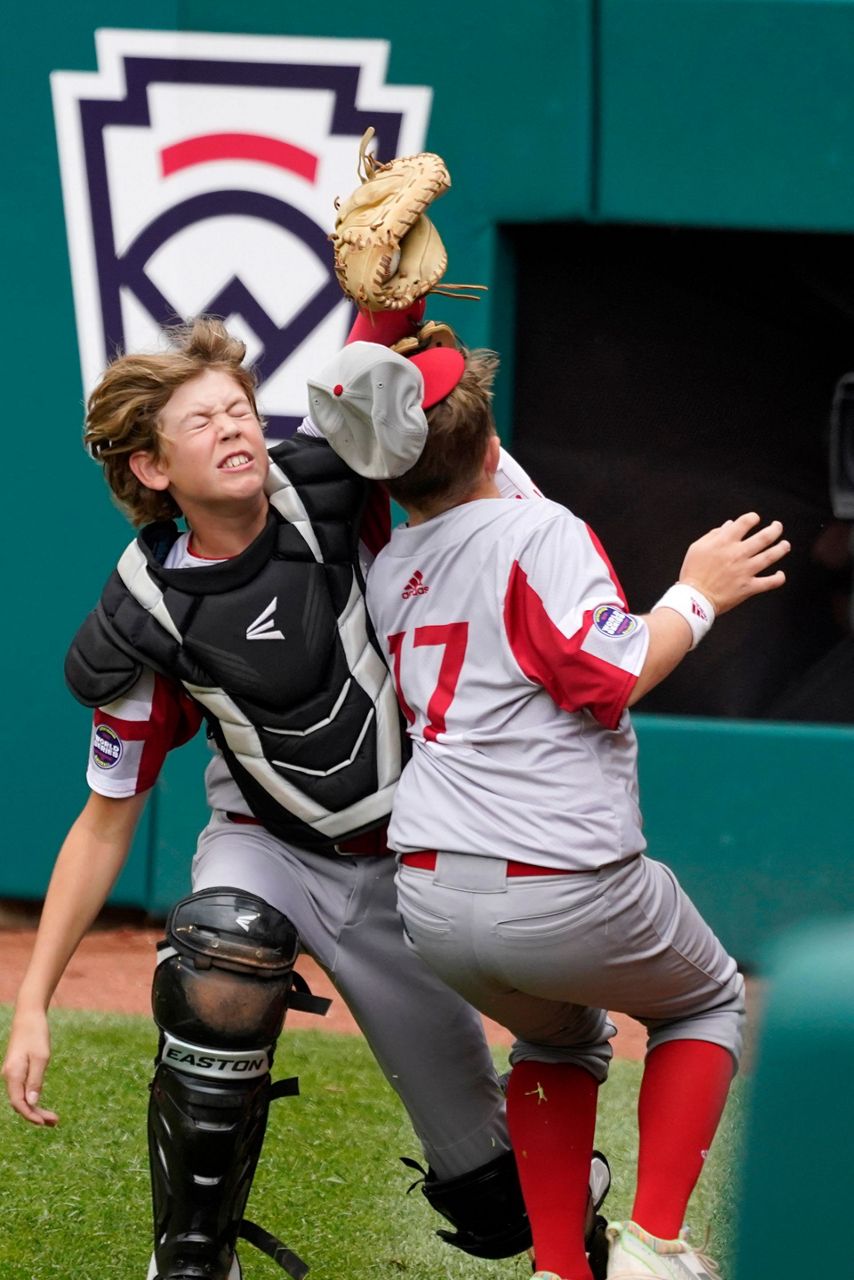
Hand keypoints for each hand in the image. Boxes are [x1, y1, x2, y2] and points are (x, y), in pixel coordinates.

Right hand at [2, 1007, 58, 1125]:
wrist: (29, 1016)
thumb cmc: (36, 1034)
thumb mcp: (41, 1057)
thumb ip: (35, 1081)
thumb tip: (32, 1103)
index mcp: (13, 1074)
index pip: (19, 1103)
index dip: (31, 1116)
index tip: (45, 1123)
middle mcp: (9, 1076)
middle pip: (20, 1103)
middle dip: (36, 1115)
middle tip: (55, 1122)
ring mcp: (12, 1073)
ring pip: (21, 1098)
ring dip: (35, 1109)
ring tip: (53, 1118)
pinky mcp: (17, 1070)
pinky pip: (22, 1090)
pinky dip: (32, 1099)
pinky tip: (41, 1104)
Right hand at [679, 512, 789, 615]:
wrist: (694, 597)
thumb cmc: (693, 572)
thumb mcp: (697, 547)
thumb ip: (714, 534)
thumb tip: (729, 525)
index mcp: (725, 542)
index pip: (745, 522)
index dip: (753, 518)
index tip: (755, 519)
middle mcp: (739, 554)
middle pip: (765, 537)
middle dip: (775, 529)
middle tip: (777, 527)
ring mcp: (746, 570)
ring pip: (771, 556)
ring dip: (782, 548)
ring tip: (785, 545)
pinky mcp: (749, 587)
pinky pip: (770, 582)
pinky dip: (778, 578)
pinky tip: (780, 574)